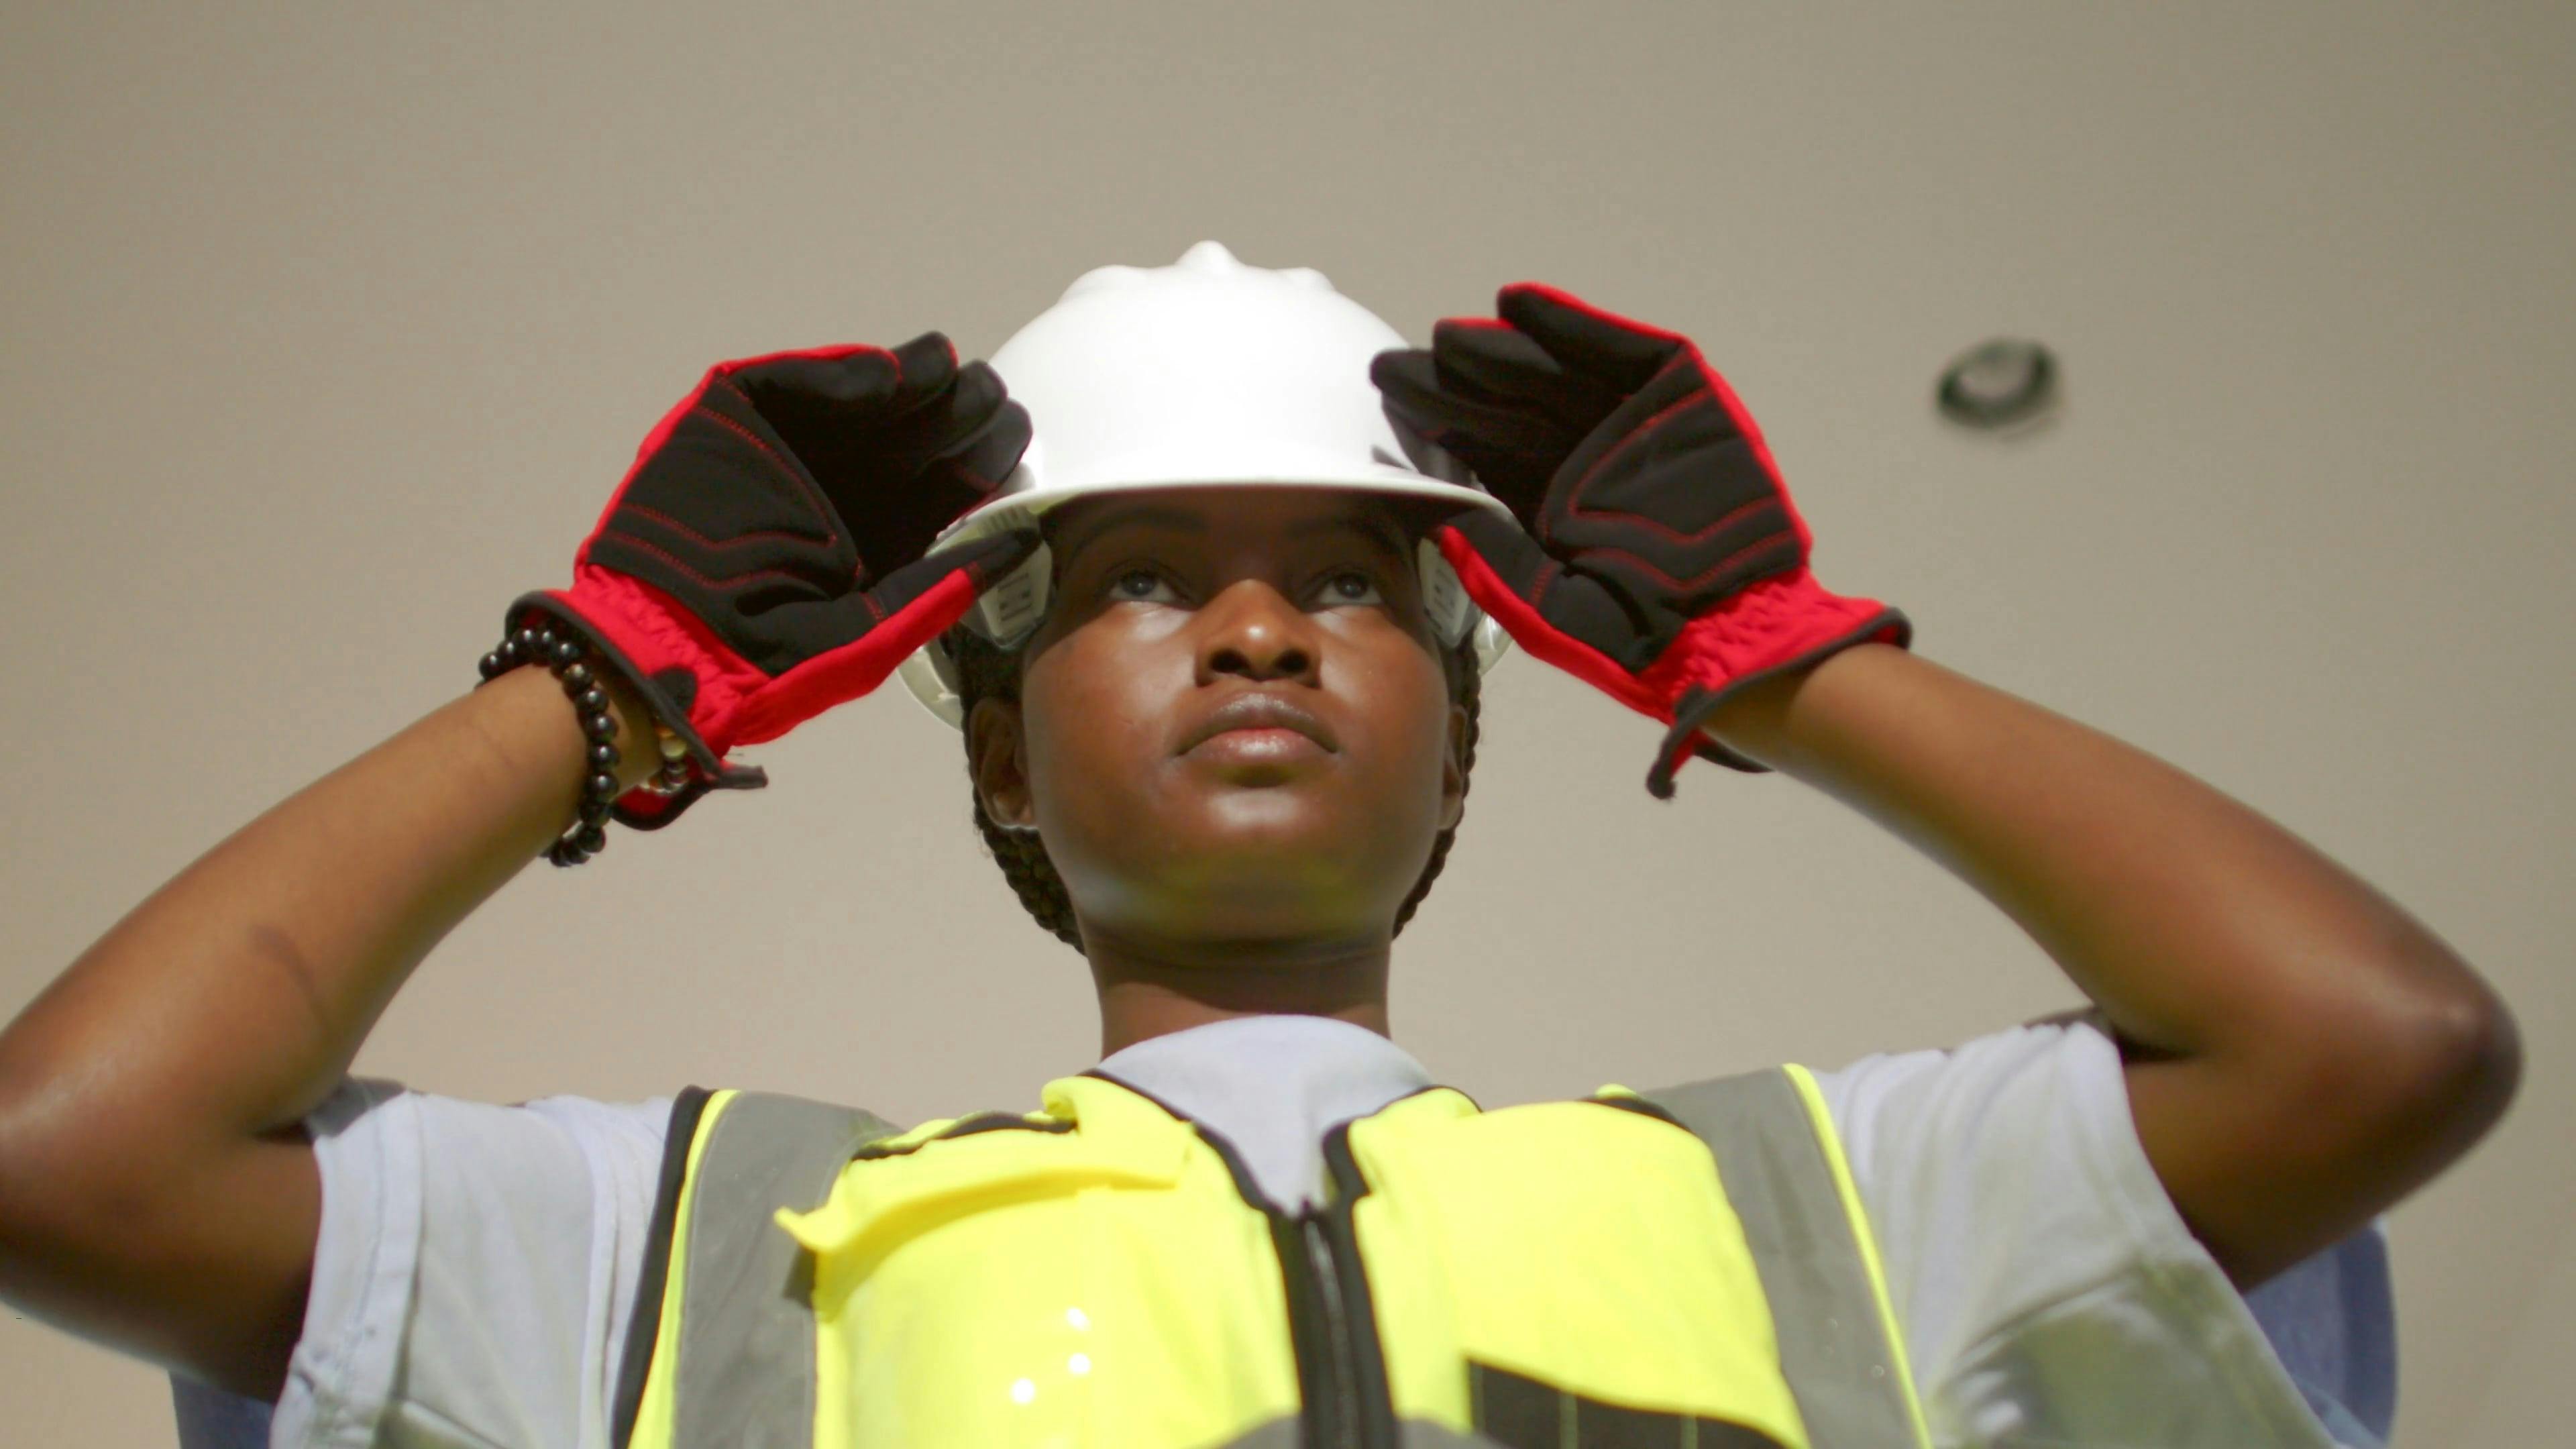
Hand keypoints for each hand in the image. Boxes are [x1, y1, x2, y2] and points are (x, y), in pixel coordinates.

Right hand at [506, 332, 1037, 825]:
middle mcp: (838, 490)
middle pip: (914, 439)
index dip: (982, 464)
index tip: (1019, 440)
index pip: (943, 491)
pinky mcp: (736, 419)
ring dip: (914, 384)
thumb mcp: (876, 633)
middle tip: (994, 398)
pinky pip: (796, 385)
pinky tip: (889, 378)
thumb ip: (944, 586)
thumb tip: (1022, 541)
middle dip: (958, 416)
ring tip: (952, 373)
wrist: (669, 648)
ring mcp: (787, 450)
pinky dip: (841, 379)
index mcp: (877, 540)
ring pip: (865, 403)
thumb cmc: (769, 662)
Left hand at [1371, 284, 1909, 796]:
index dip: (1439, 424)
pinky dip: (1573, 326)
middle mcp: (1584, 460)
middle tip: (1396, 365)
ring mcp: (1632, 426)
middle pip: (1509, 407)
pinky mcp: (1680, 399)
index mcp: (1548, 507)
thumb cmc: (1641, 638)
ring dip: (1500, 352)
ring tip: (1450, 338)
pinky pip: (1620, 353)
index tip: (1388, 403)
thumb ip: (1494, 564)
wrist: (1733, 633)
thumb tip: (1436, 521)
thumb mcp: (1546, 608)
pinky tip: (1520, 306)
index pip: (1484, 452)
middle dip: (1455, 384)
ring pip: (1555, 374)